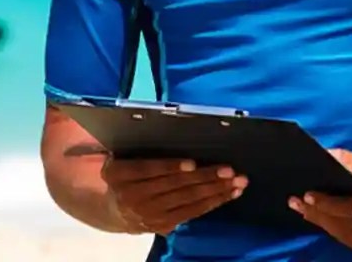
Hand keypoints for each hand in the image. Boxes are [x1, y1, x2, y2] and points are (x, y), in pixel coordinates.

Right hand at [101, 158, 246, 235]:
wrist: (114, 209)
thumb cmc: (125, 172)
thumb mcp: (121, 156)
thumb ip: (137, 146)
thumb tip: (168, 125)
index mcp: (119, 174)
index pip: (147, 169)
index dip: (170, 166)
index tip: (192, 162)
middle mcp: (132, 196)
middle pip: (174, 186)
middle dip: (204, 177)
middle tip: (228, 169)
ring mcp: (149, 214)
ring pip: (187, 200)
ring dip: (216, 190)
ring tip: (237, 181)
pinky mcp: (163, 225)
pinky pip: (193, 213)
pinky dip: (214, 202)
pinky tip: (230, 193)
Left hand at [290, 150, 351, 259]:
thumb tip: (326, 155)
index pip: (348, 206)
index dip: (325, 203)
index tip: (306, 195)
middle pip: (342, 224)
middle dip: (316, 213)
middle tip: (296, 204)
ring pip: (345, 237)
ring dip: (323, 224)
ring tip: (306, 212)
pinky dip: (338, 234)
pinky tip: (326, 224)